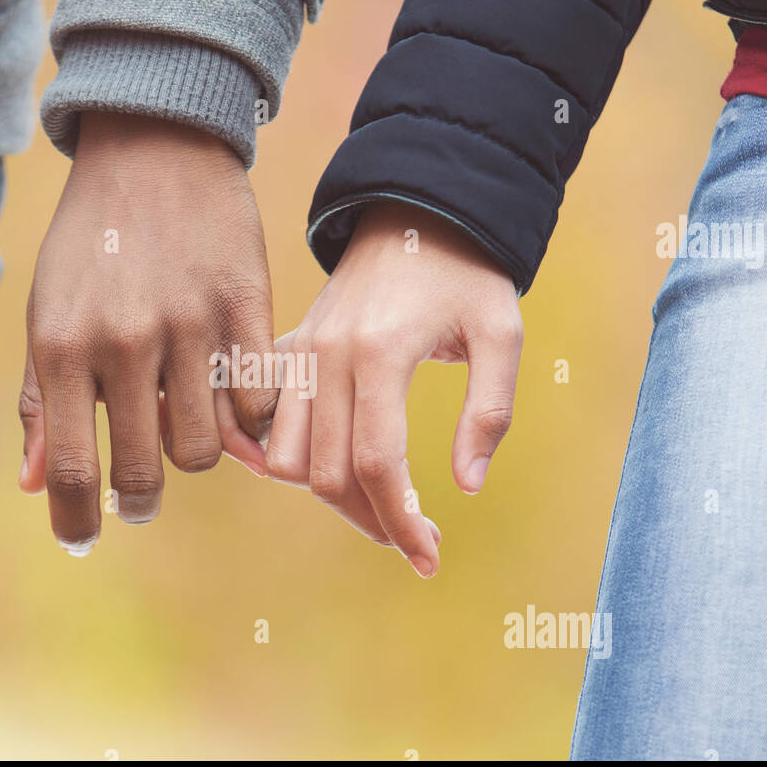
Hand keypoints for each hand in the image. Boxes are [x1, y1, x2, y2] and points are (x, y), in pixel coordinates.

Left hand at [18, 112, 275, 554]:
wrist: (155, 148)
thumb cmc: (92, 242)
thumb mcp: (46, 312)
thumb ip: (38, 401)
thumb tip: (36, 487)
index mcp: (62, 345)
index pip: (71, 467)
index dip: (75, 520)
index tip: (82, 539)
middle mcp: (124, 341)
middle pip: (141, 472)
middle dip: (138, 500)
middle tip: (140, 497)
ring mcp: (190, 326)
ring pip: (204, 450)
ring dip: (191, 454)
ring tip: (182, 427)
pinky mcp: (245, 309)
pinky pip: (255, 405)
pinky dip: (245, 419)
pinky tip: (228, 398)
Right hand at [265, 202, 522, 577]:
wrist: (414, 208)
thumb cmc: (467, 273)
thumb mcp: (501, 333)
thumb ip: (490, 411)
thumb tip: (465, 485)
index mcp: (381, 352)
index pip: (375, 464)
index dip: (400, 522)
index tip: (430, 557)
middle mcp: (328, 356)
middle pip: (326, 475)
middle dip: (372, 521)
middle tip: (417, 540)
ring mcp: (300, 353)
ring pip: (288, 460)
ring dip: (330, 496)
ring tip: (381, 505)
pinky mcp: (289, 351)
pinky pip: (265, 424)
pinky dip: (284, 460)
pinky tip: (326, 475)